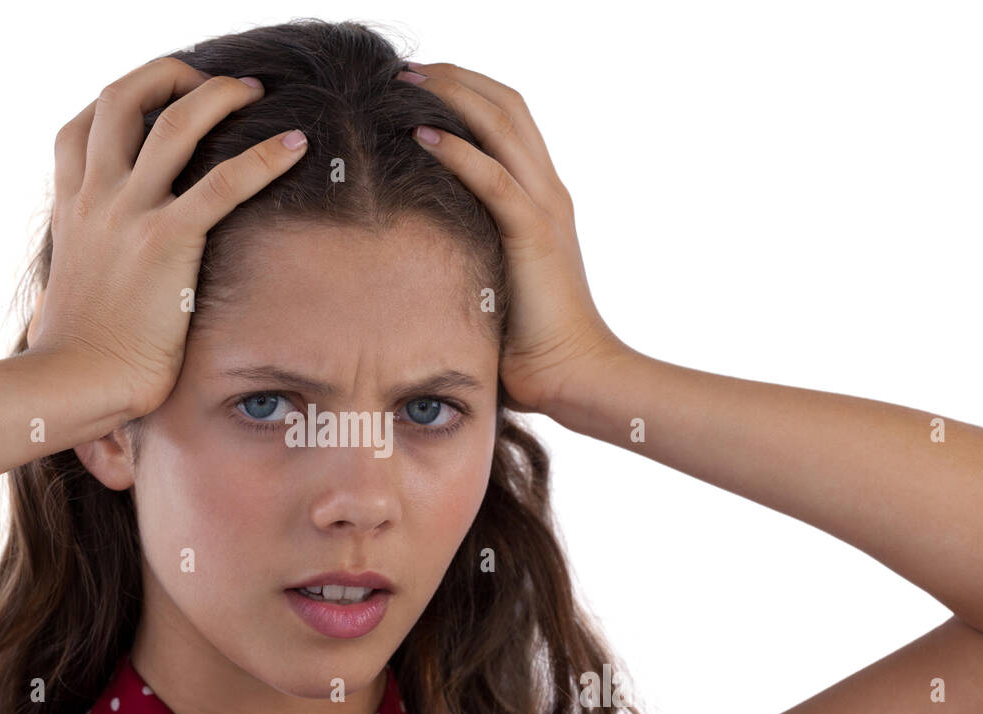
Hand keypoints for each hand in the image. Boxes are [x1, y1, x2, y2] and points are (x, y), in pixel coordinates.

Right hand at [27, 58, 308, 417]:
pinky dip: (265, 156)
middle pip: (120, 99)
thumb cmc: (70, 361)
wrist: (70, 383)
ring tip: (254, 92)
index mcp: (69, 212)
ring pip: (174, 122)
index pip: (77, 130)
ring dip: (218, 95)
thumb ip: (72, 284)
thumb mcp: (63, 303)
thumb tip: (60, 311)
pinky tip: (297, 143)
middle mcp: (94, 199)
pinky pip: (223, 182)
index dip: (115, 104)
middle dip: (166, 76)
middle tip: (209, 83)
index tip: (152, 102)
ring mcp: (128, 214)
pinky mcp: (166, 241)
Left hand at [397, 63, 628, 415]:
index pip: (510, 121)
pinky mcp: (533, 234)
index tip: (423, 84)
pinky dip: (457, 151)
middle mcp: (549, 192)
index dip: (469, 92)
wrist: (574, 374)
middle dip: (457, 78)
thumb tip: (426, 246)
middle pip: (507, 107)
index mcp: (543, 199)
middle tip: (408, 70)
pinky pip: (493, 178)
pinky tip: (422, 135)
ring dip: (454, 97)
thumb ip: (476, 248)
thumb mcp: (498, 278)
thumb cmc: (531, 342)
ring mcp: (546, 209)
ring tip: (409, 83)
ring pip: (503, 126)